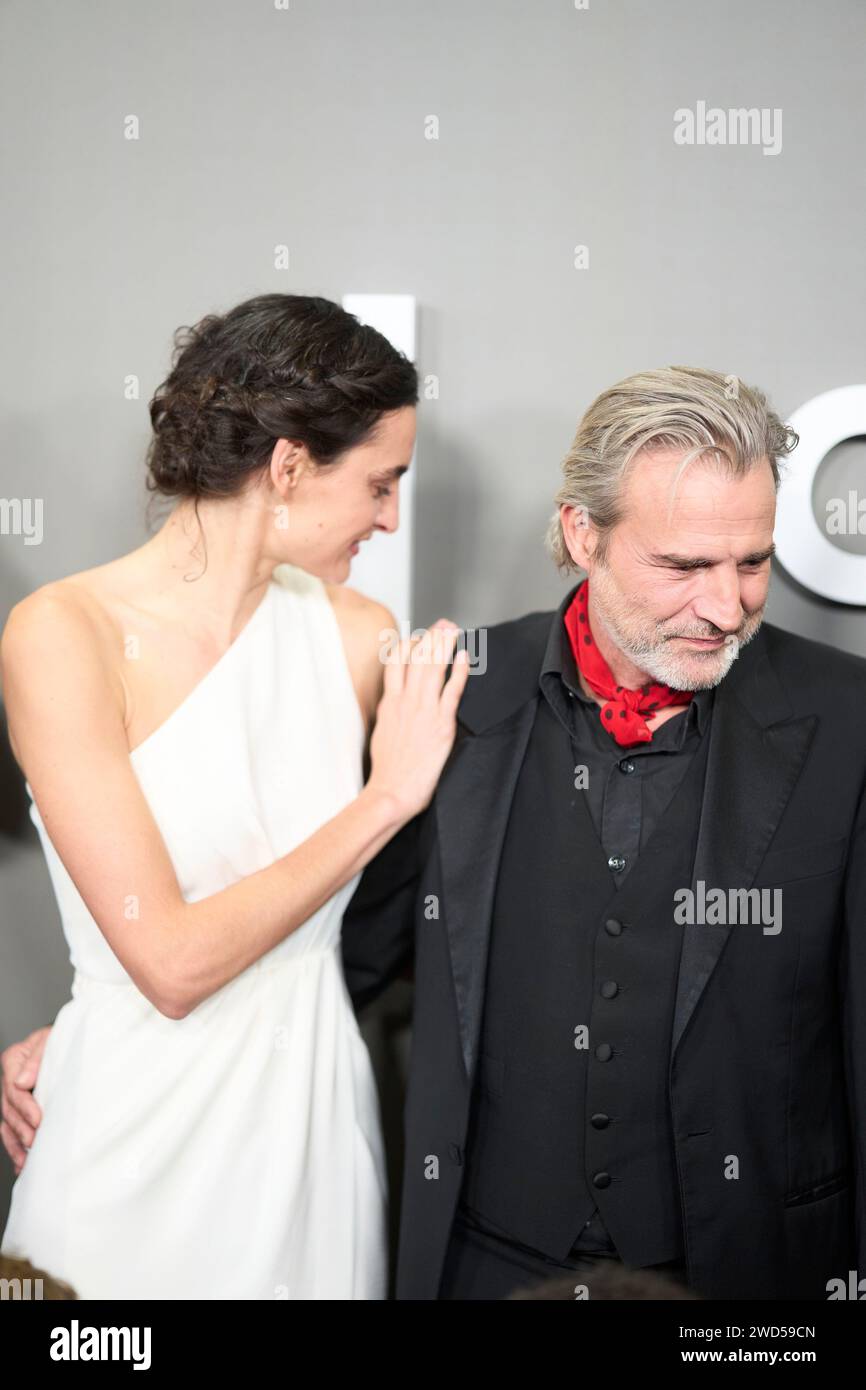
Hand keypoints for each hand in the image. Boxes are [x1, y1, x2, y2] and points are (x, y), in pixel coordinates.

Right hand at [1, 1026, 50, 1174]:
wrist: (69, 1038)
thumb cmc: (60, 1036)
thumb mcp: (49, 1038)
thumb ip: (36, 1058)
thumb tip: (22, 1081)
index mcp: (13, 1060)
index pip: (14, 1090)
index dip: (25, 1107)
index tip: (38, 1119)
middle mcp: (9, 1080)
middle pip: (9, 1110)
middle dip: (22, 1128)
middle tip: (34, 1141)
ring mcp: (12, 1095)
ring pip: (8, 1123)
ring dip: (17, 1142)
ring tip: (27, 1159)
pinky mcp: (20, 1108)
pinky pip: (11, 1130)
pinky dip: (16, 1146)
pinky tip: (23, 1162)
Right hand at [367, 619, 470, 821]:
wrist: (391, 791)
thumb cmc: (387, 772)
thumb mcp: (382, 734)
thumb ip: (390, 715)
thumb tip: (394, 707)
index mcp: (390, 704)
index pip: (396, 664)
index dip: (408, 645)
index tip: (418, 635)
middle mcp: (405, 702)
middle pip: (417, 659)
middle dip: (431, 637)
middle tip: (442, 623)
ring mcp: (423, 711)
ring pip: (433, 669)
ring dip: (444, 646)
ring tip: (453, 629)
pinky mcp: (441, 724)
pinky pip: (452, 691)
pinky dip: (459, 672)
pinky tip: (464, 657)